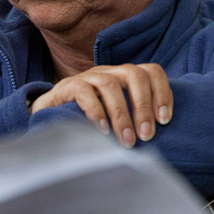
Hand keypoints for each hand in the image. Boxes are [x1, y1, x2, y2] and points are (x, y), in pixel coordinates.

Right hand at [30, 63, 172, 146]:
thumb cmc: (90, 122)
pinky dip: (96, 112)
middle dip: (143, 106)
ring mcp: (87, 78)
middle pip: (134, 74)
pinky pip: (84, 93)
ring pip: (110, 85)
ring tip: (127, 141)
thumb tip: (158, 139)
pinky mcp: (67, 87)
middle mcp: (108, 72)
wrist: (48, 117)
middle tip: (147, 136)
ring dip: (122, 115)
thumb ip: (136, 120)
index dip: (162, 92)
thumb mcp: (117, 118)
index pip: (151, 72)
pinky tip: (102, 132)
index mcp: (124, 77)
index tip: (165, 120)